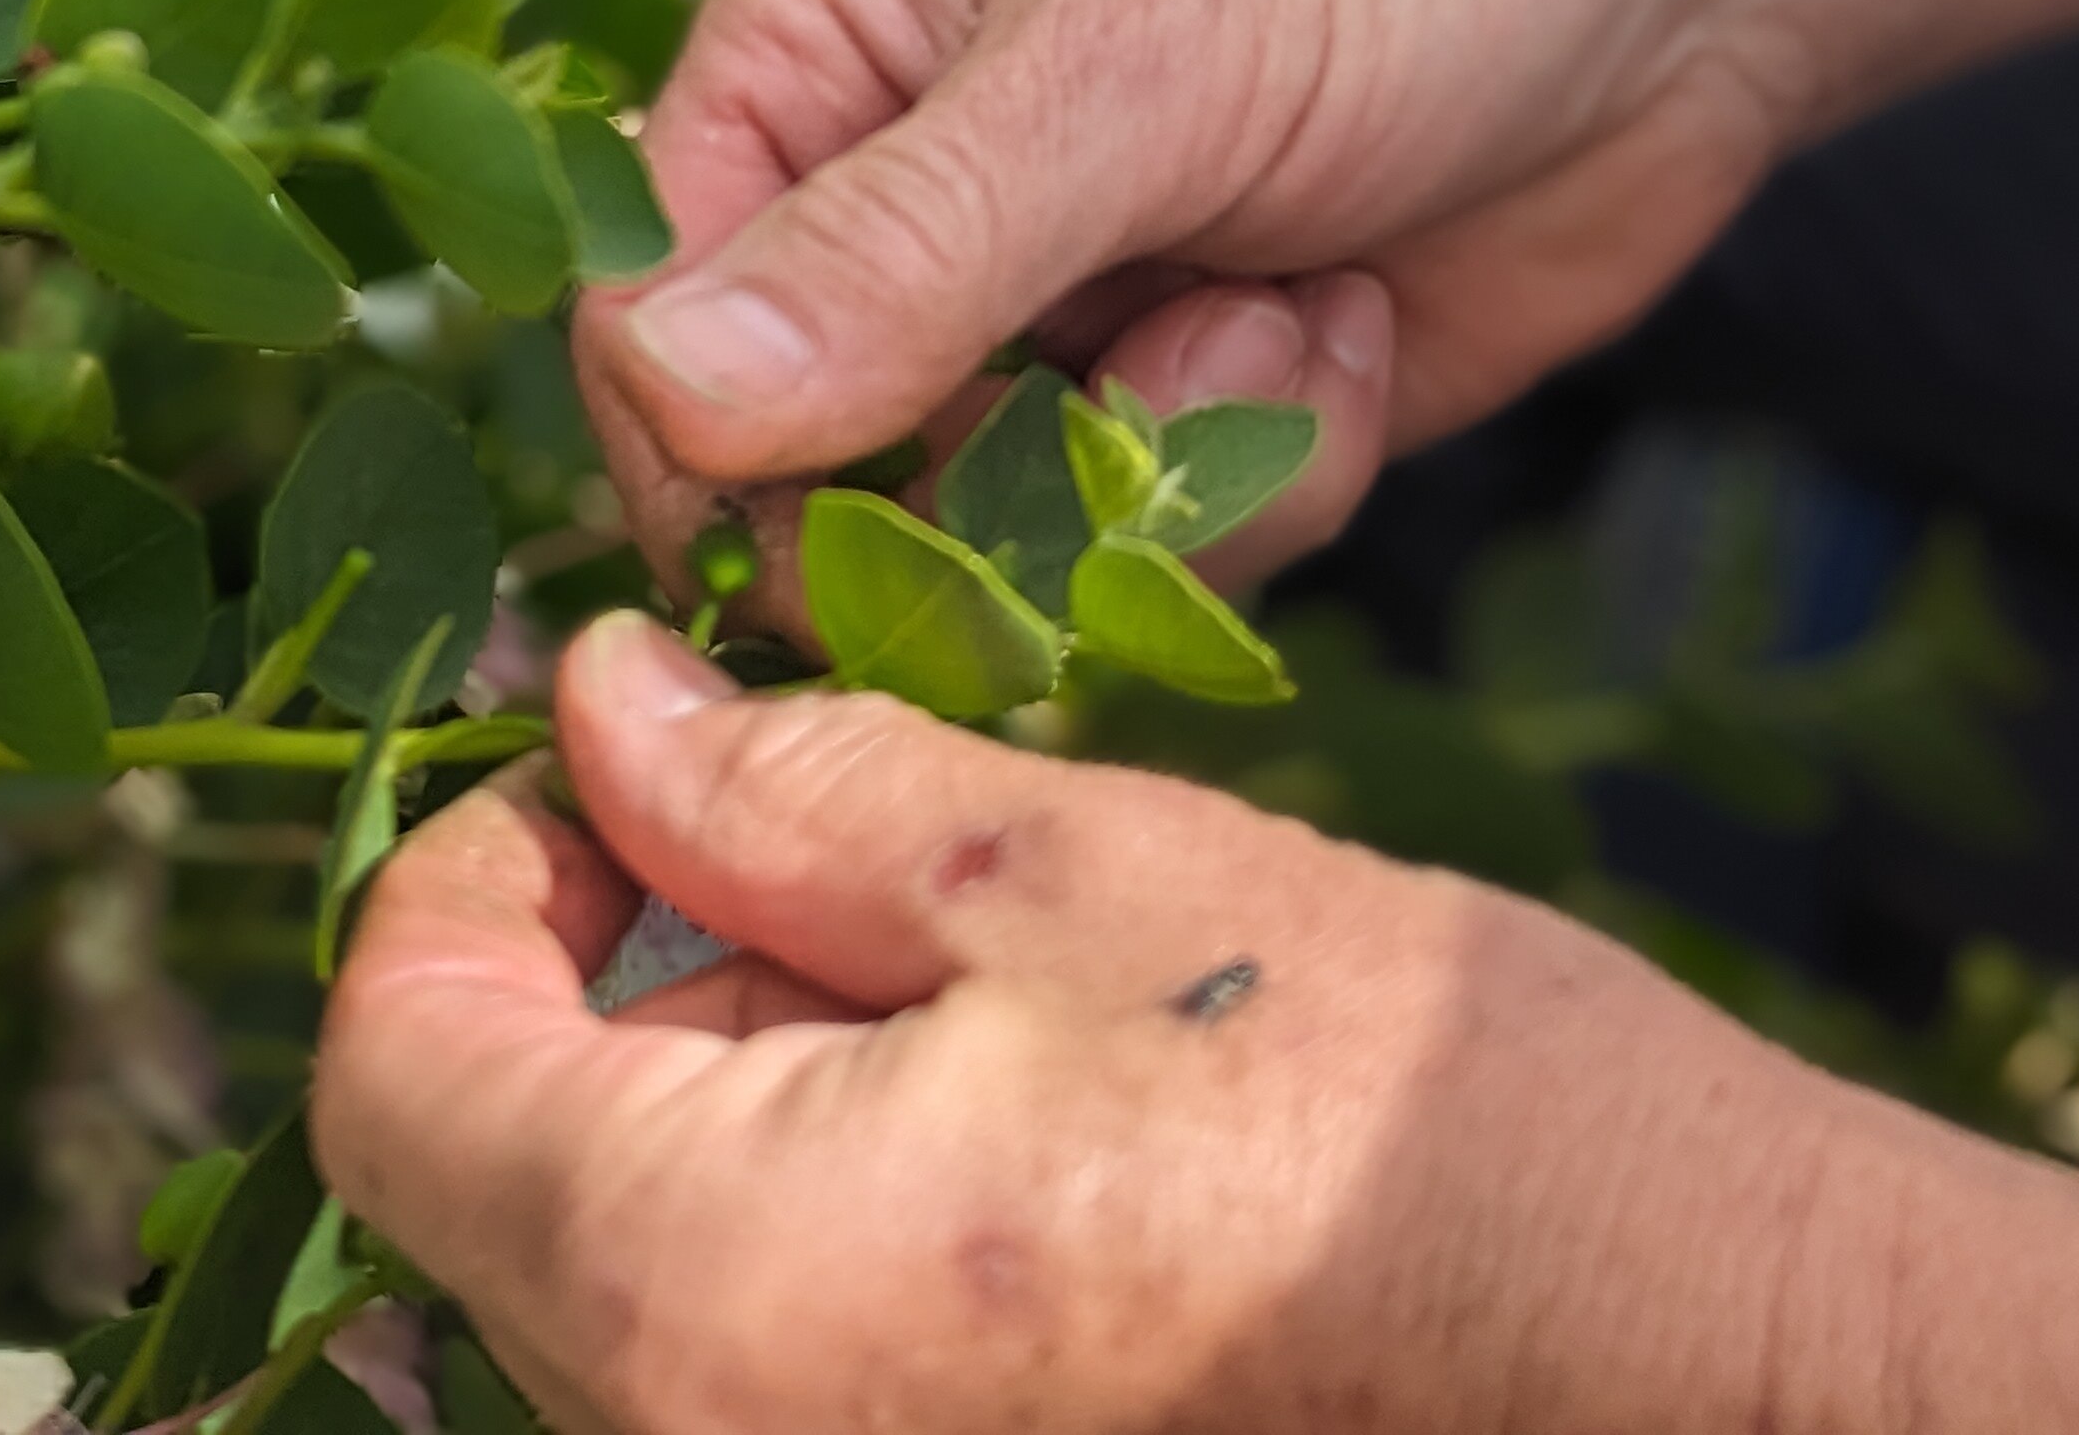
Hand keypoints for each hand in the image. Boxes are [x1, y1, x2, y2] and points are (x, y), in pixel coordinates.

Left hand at [316, 615, 1853, 1434]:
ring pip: (605, 1278)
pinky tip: (962, 1112)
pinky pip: (735, 1363)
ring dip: (689, 1097)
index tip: (606, 768)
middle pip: (482, 1186)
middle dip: (590, 977)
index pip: (392, 1070)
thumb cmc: (1394, 1113)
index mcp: (696, 1291)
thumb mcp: (1062, 872)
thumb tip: (597, 710)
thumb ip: (777, 792)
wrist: (1687, 1374)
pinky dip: (776, 1219)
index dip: (463, 878)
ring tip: (909, 967)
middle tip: (772, 828)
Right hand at [582, 0, 1804, 581]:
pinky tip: (1354, 318)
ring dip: (1166, 463)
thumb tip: (665, 395)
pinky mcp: (1189, 409)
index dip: (730, 445)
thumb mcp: (1137, 61)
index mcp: (819, 42)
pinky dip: (1274, 469)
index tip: (878, 507)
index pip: (655, 305)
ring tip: (1296, 298)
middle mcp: (900, 185)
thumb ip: (902, 243)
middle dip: (995, 468)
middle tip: (1155, 374)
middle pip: (811, 463)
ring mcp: (1047, 307)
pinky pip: (1150, 552)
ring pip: (994, 535)